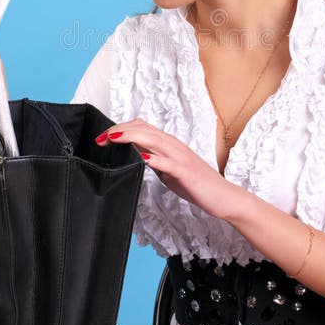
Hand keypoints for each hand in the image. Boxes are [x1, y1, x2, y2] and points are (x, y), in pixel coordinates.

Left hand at [94, 119, 243, 218]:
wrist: (223, 197)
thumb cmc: (196, 184)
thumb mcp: (169, 170)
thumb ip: (154, 161)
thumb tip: (134, 156)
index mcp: (169, 144)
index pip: (142, 127)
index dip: (121, 128)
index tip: (104, 137)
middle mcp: (174, 145)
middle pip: (143, 129)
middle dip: (119, 131)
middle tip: (100, 138)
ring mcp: (180, 157)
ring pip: (152, 139)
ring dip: (130, 137)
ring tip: (112, 139)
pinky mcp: (185, 171)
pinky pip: (166, 162)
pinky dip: (152, 158)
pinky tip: (140, 158)